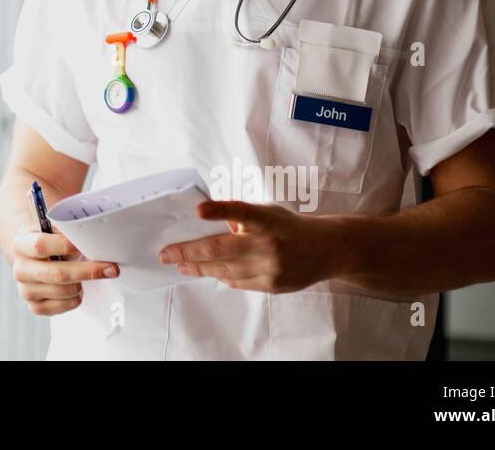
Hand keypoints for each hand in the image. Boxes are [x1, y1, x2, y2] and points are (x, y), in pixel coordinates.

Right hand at [10, 227, 119, 315]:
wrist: (35, 261)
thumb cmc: (50, 243)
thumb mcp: (54, 231)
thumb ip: (69, 233)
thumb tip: (96, 237)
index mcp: (21, 244)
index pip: (40, 245)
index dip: (63, 245)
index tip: (83, 245)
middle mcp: (20, 269)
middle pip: (57, 274)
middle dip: (88, 271)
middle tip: (111, 268)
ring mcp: (26, 290)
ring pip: (64, 291)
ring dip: (81, 284)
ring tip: (85, 276)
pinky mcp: (35, 307)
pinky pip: (63, 306)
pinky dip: (75, 298)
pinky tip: (76, 288)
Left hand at [158, 200, 341, 292]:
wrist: (328, 249)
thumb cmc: (289, 226)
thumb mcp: (267, 212)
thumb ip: (240, 218)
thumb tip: (208, 226)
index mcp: (265, 217)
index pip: (239, 210)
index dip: (219, 210)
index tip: (198, 210)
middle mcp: (267, 242)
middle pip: (221, 249)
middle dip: (188, 252)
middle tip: (166, 254)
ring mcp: (270, 266)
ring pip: (224, 270)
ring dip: (198, 268)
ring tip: (180, 265)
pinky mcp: (272, 284)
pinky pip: (238, 282)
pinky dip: (221, 276)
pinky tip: (207, 272)